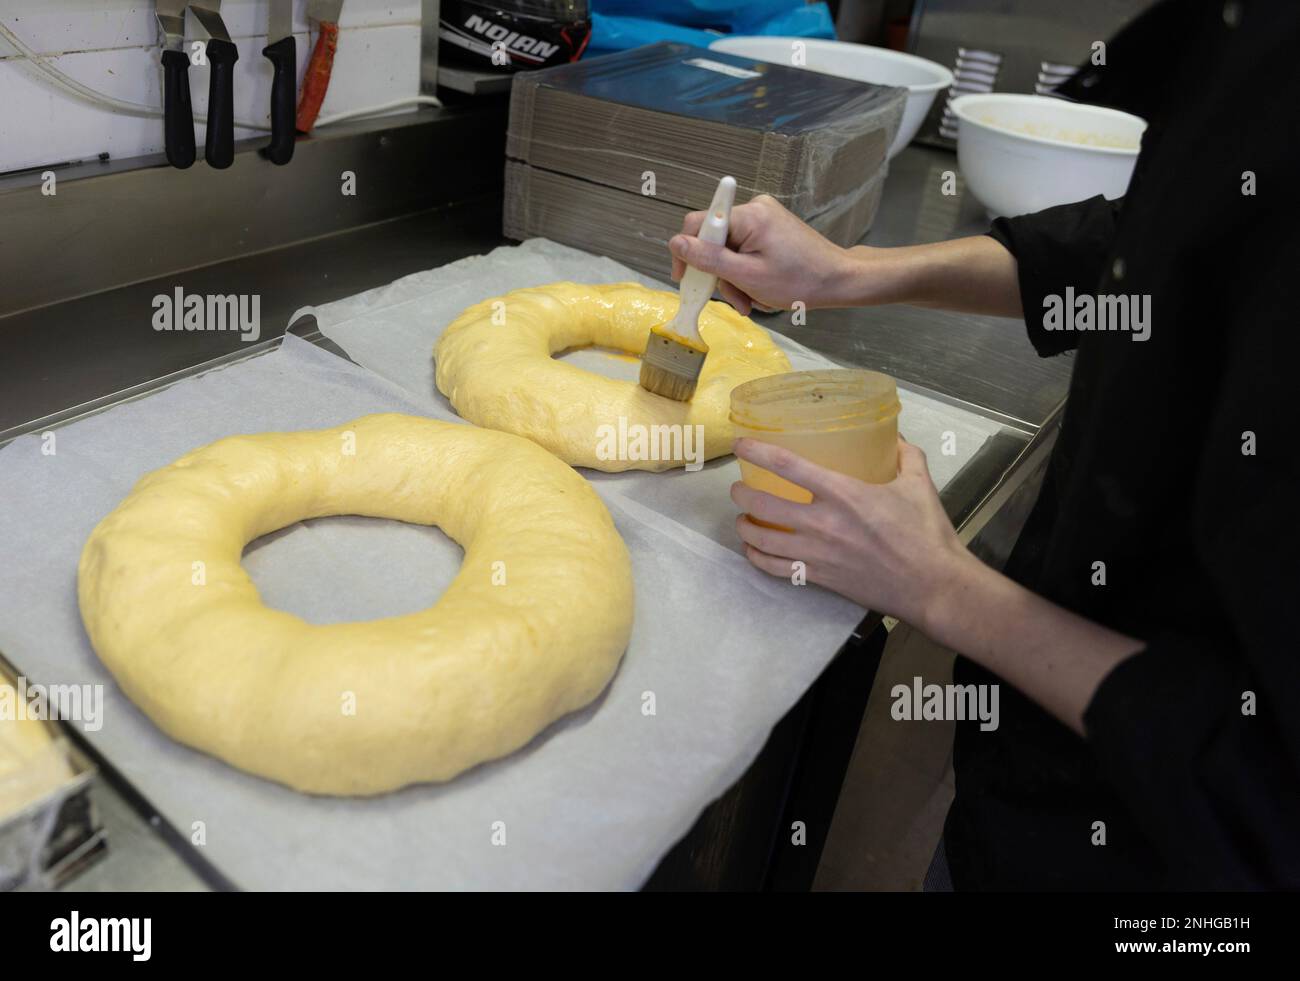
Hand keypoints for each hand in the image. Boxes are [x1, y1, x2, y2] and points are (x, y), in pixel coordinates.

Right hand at [669, 194, 854, 314]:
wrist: (838, 280)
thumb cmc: (800, 281)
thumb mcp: (748, 276)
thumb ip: (709, 259)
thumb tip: (676, 243)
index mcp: (748, 215)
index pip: (699, 224)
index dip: (686, 252)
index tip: (685, 278)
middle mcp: (754, 208)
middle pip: (714, 240)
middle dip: (720, 274)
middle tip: (736, 301)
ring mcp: (764, 217)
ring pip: (729, 249)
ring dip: (734, 279)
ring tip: (751, 301)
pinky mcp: (770, 228)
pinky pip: (744, 249)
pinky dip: (746, 272)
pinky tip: (759, 289)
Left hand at [730, 436, 976, 629]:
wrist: (933, 586)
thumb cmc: (927, 534)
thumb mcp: (918, 483)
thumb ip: (904, 455)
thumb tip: (894, 437)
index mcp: (843, 493)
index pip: (787, 466)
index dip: (757, 452)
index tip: (741, 445)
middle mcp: (822, 523)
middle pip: (763, 504)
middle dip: (741, 494)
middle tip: (739, 488)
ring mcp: (817, 554)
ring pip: (762, 540)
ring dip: (744, 527)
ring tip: (742, 519)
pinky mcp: (819, 578)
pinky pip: (776, 569)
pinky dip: (758, 559)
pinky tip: (754, 551)